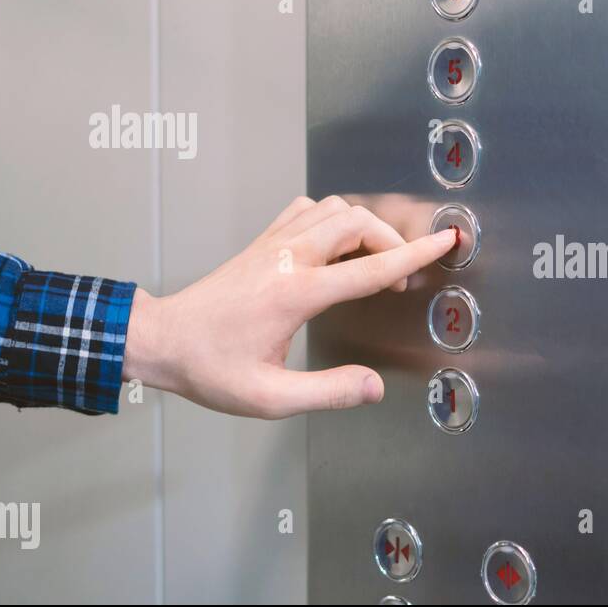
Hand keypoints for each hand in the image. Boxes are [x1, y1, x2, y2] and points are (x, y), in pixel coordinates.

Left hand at [121, 195, 458, 418]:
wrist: (162, 340)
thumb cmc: (210, 369)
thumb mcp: (270, 398)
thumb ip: (329, 393)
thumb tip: (374, 387)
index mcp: (296, 294)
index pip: (370, 268)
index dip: (414, 255)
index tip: (445, 241)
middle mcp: (287, 258)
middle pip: (357, 222)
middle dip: (392, 241)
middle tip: (400, 274)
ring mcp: (273, 244)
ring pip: (334, 208)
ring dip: (364, 227)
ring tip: (373, 260)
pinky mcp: (263, 241)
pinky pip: (308, 210)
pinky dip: (333, 219)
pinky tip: (336, 246)